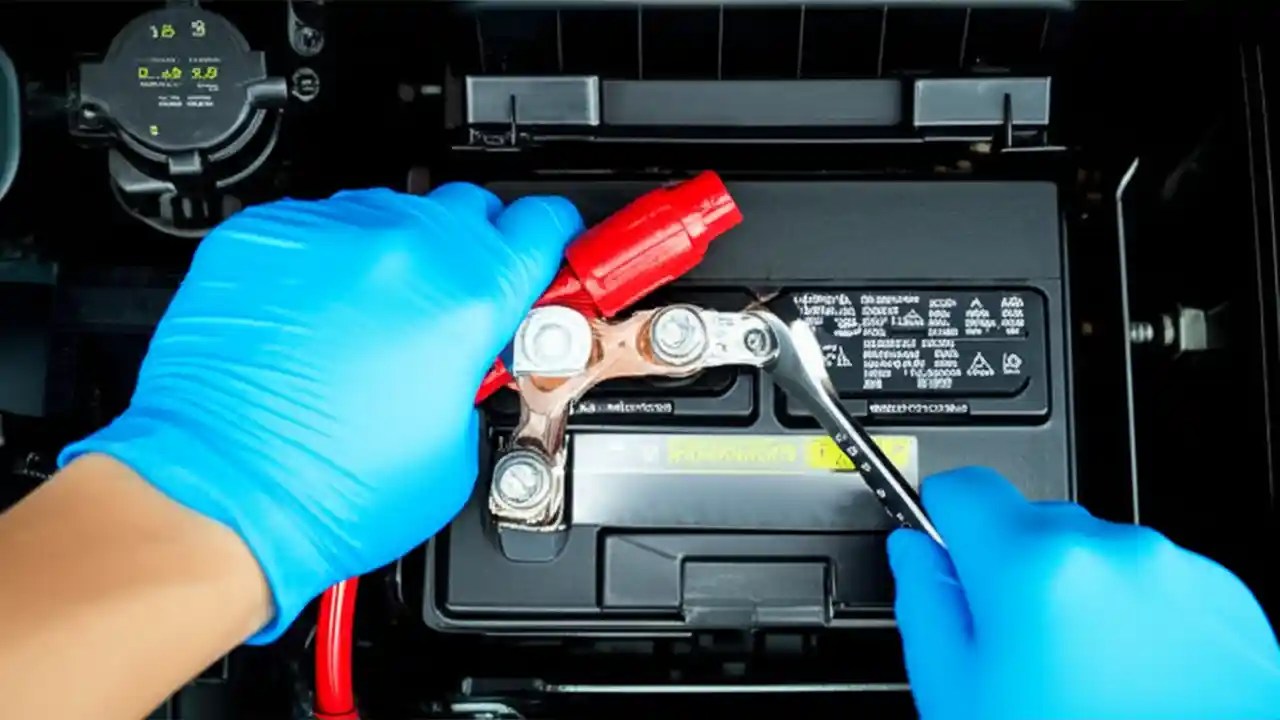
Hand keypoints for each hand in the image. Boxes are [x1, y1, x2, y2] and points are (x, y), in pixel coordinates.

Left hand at [59, 185, 582, 641]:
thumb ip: (482, 375)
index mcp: (466, 298)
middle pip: (470, 208)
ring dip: (404, 254)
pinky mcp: (264, 235)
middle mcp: (401, 251)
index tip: (549, 246)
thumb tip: (476, 353)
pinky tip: (322, 314)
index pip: (540, 224)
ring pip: (394, 211)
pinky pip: (321, 225)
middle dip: (479, 248)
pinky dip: (334, 260)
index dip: (554, 237)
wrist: (220, 492)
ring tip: (379, 319)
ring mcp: (328, 234)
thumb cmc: (328, 488)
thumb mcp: (457, 449)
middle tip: (463, 300)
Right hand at [889, 467, 1279, 719]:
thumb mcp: (955, 691)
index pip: (962, 487)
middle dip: (1012, 572)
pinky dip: (1134, 620)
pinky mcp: (1226, 602)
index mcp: (1035, 564)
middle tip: (1015, 654)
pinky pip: (1154, 585)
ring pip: (1093, 556)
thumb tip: (914, 553)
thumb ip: (924, 603)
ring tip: (1082, 679)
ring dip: (1076, 597)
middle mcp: (1114, 551)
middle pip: (1030, 526)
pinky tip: (1129, 681)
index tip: (943, 553)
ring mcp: (1177, 573)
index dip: (940, 524)